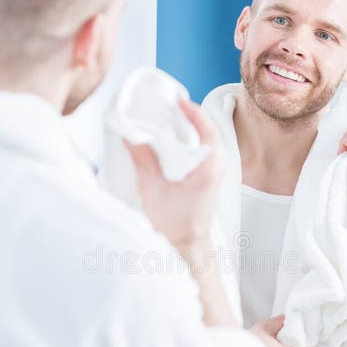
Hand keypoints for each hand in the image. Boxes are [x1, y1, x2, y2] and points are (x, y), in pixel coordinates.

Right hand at [124, 99, 223, 249]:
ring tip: (169, 117)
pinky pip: (202, 151)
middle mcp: (216, 168)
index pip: (206, 129)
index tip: (177, 99)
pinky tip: (173, 139)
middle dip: (189, 115)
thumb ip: (142, 159)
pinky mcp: (208, 178)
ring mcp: (214, 173)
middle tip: (169, 103)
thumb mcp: (152, 189)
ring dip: (190, 127)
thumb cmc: (174, 224)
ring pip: (206, 140)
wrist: (186, 246)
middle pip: (207, 131)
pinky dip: (190, 139)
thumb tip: (131, 134)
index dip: (192, 111)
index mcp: (208, 168)